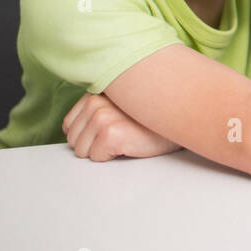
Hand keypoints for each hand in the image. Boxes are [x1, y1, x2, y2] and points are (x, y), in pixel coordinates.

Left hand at [63, 92, 182, 160]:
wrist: (181, 121)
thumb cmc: (153, 118)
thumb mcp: (121, 105)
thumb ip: (98, 109)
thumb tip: (73, 131)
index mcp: (96, 93)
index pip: (70, 125)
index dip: (88, 134)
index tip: (109, 130)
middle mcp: (96, 101)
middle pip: (73, 140)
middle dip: (93, 144)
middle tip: (120, 135)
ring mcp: (102, 117)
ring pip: (81, 150)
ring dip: (101, 151)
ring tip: (124, 138)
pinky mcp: (110, 134)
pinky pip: (96, 157)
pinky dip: (111, 157)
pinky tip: (129, 144)